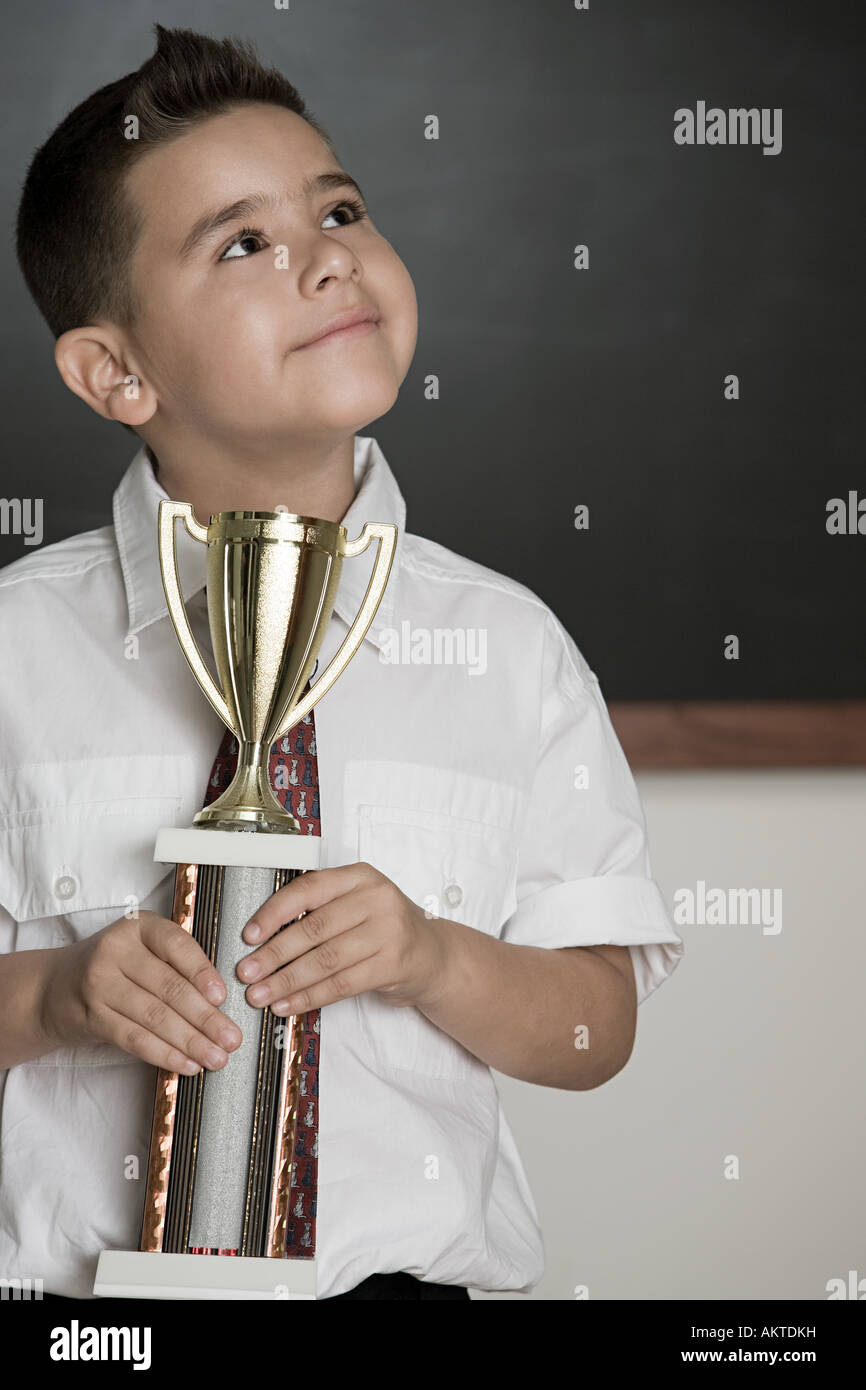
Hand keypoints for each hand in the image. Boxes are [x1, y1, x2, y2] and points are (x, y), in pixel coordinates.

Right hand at [40, 910, 242, 1073]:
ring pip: (155, 1016)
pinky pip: (135, 1038)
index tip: (223, 997)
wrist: (54, 987)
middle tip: (232, 1038)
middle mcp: (116, 950)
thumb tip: (221, 1001)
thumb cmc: (114, 967)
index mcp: (138, 926)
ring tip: (216, 1057)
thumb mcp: (142, 949)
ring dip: (191, 1041)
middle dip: (207, 1018)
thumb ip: (176, 963)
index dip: (202, 972)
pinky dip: (165, 1054)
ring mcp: (100, 983)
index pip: (177, 946)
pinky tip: (187, 1064)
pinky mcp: (91, 1015)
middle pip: (170, 987)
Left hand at [235, 862, 445, 1015]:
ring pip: (325, 959)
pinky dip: (309, 997)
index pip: (309, 888)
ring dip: (287, 981)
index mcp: (359, 876)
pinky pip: (342, 984)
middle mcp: (376, 898)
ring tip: (260, 994)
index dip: (274, 912)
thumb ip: (320, 911)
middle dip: (274, 954)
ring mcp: (388, 931)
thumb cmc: (384, 929)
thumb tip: (263, 938)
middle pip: (314, 928)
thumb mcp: (357, 904)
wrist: (434, 955)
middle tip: (246, 971)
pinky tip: (288, 1004)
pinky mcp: (393, 964)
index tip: (249, 934)